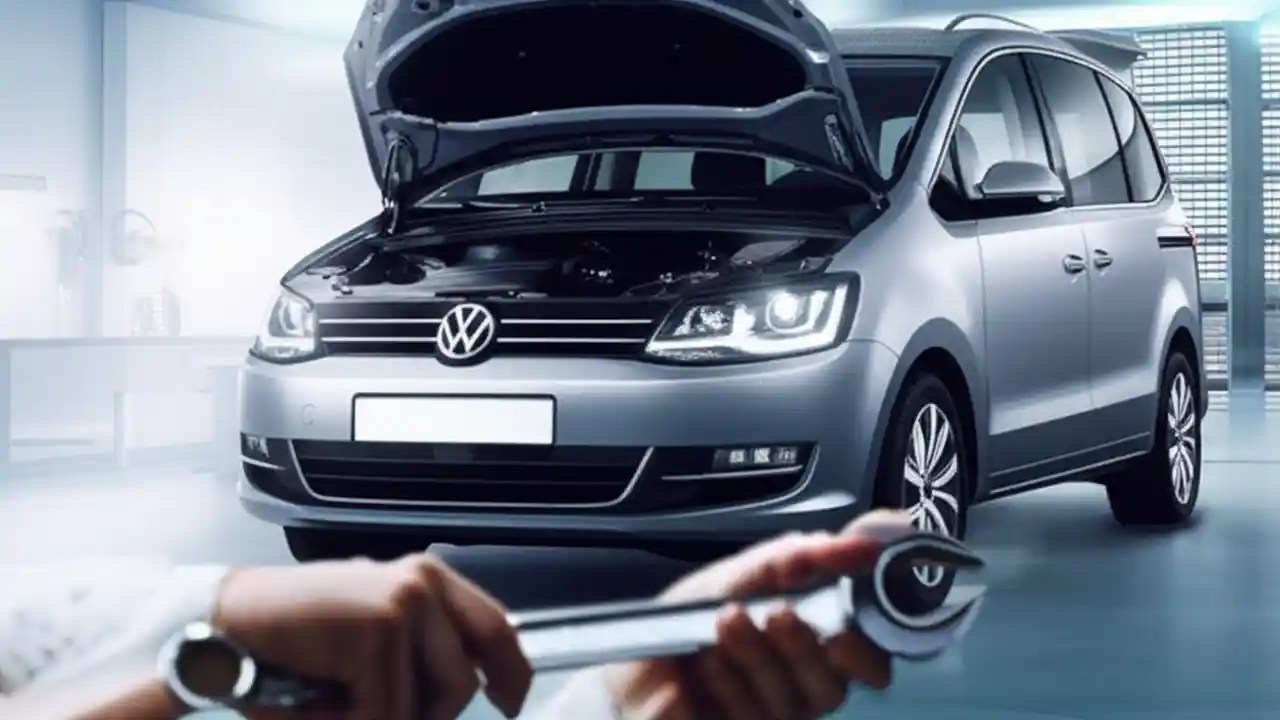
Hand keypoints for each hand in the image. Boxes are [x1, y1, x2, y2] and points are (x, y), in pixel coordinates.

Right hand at [213, 554, 531, 719]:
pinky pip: (383, 713)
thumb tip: (473, 692)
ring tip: (328, 699)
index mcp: (427, 581)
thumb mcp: (374, 646)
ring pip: (424, 707)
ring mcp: (404, 603)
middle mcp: (423, 582)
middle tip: (360, 709)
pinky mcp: (380, 630)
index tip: (511, 703)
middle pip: (461, 685)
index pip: (494, 627)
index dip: (511, 673)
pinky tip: (313, 701)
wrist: (224, 626)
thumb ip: (420, 658)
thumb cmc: (295, 644)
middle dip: (419, 717)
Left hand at [603, 510, 913, 719]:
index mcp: (814, 644)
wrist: (630, 660)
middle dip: (802, 648)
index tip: (845, 629)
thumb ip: (803, 556)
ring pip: (793, 702)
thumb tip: (864, 542)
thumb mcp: (742, 572)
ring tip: (724, 623)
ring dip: (758, 657)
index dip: (865, 650)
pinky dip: (729, 684)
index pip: (869, 660)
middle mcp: (799, 686)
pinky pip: (752, 719)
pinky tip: (706, 662)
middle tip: (776, 613)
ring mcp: (770, 716)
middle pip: (833, 686)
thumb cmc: (690, 618)